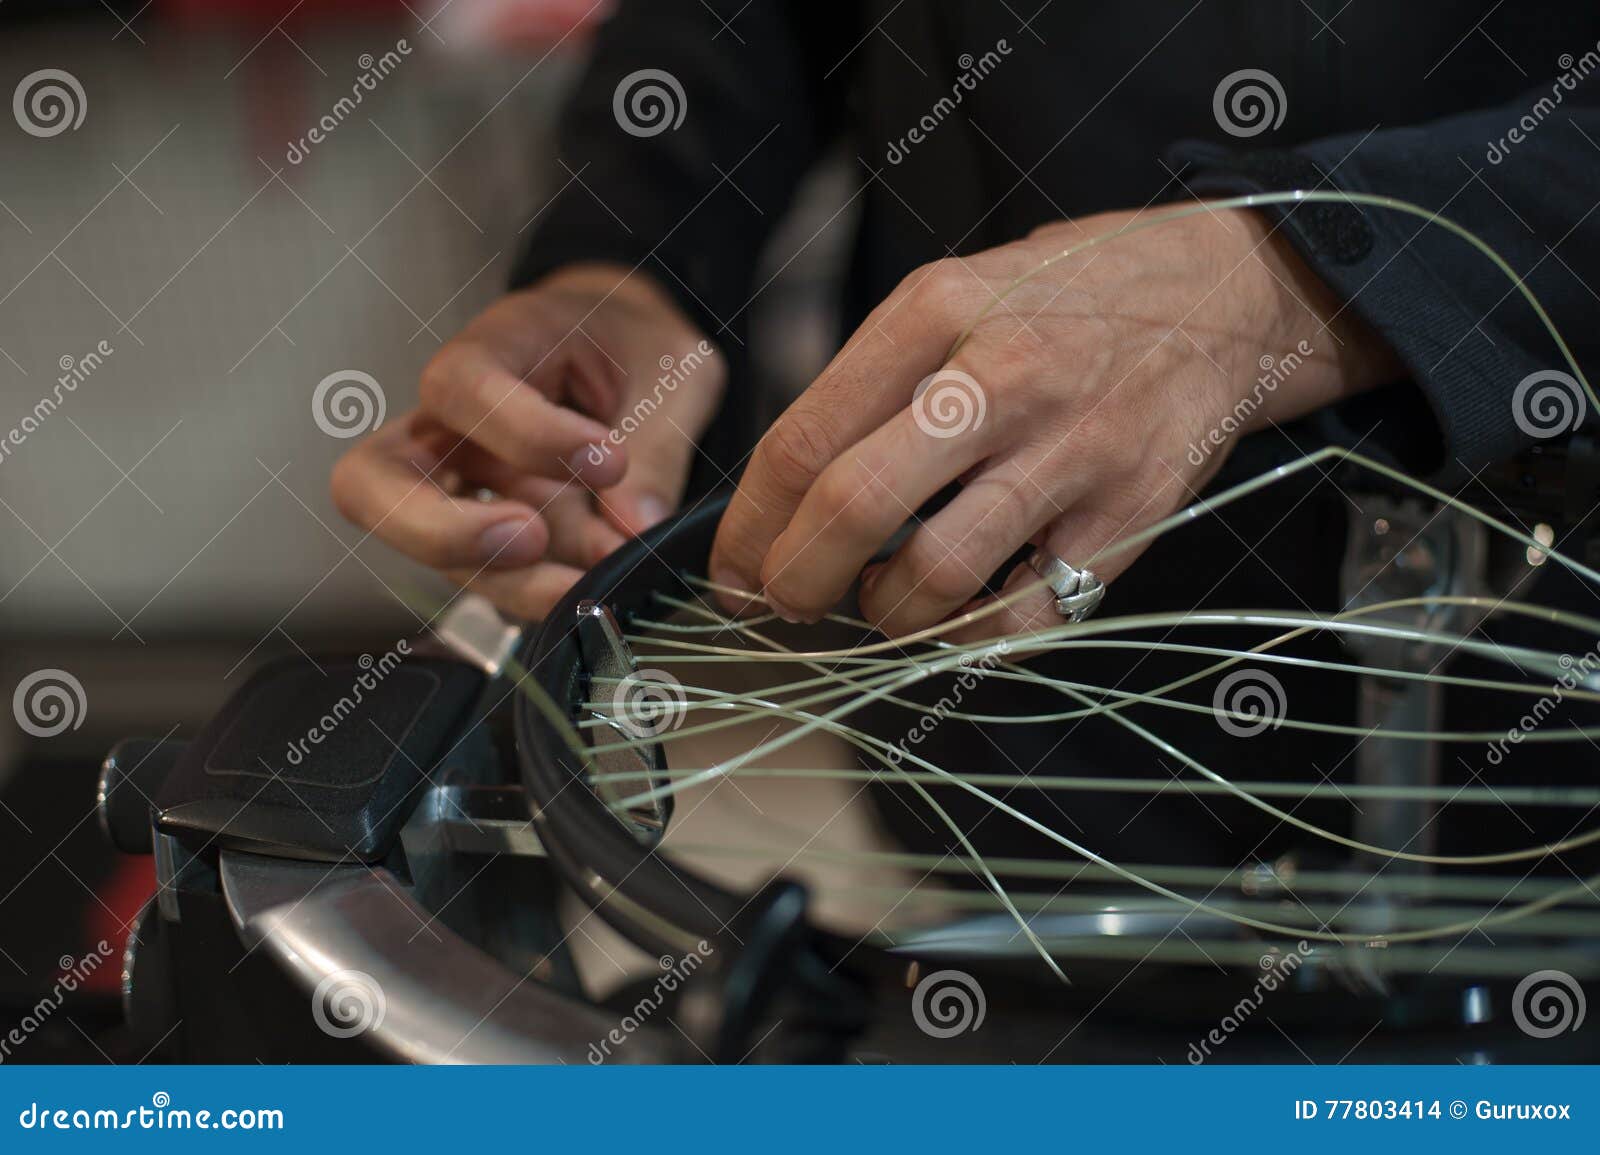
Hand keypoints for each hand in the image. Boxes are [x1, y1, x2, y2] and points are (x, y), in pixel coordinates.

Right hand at [332, 263, 724, 618]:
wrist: (636, 355)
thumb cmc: (635, 347)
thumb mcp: (666, 373)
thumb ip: (651, 449)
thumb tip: (634, 526)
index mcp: (490, 348)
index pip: (461, 388)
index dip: (527, 434)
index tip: (607, 459)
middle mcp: (448, 424)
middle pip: (371, 481)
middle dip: (440, 529)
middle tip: (530, 539)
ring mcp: (457, 488)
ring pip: (429, 552)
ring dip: (509, 583)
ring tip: (588, 585)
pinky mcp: (486, 538)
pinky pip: (489, 579)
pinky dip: (538, 594)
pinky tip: (593, 592)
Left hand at [709, 207, 1398, 634]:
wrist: (1228, 293)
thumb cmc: (1069, 297)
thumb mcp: (957, 291)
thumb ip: (874, 380)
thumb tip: (783, 498)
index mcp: (936, 311)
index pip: (803, 438)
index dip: (748, 527)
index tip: (734, 570)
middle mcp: (1000, 379)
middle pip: (854, 508)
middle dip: (793, 583)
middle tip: (783, 606)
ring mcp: (1072, 452)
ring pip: (936, 578)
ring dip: (883, 617)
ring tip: (881, 600)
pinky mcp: (1129, 518)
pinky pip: (1024, 621)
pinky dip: (972, 641)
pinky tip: (962, 614)